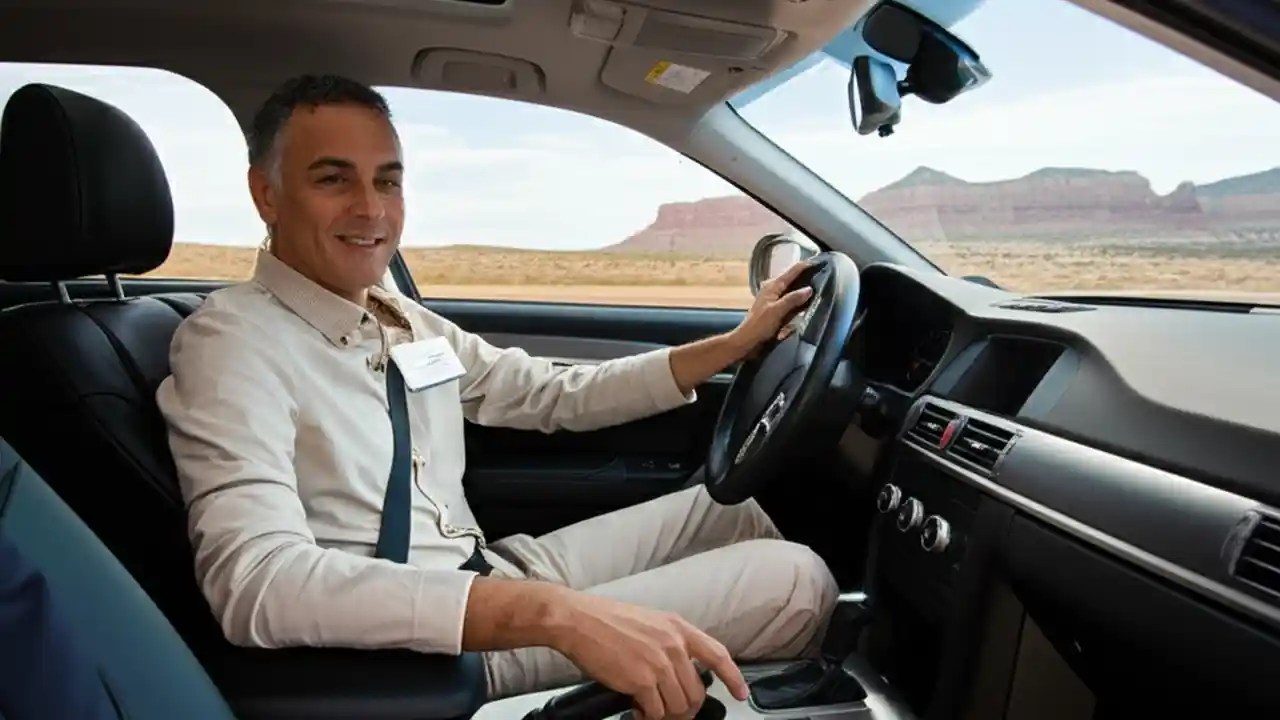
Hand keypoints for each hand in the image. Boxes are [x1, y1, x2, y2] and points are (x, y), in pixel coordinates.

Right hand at [553, 592, 748, 719]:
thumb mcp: (649, 622)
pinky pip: (656, 712)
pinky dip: (647, 717)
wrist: (578, 620)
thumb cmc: (606, 620)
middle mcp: (674, 645)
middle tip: (668, 713)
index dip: (734, 677)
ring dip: (665, 716)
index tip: (742, 694)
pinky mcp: (642, 681)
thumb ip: (669, 644)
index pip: (718, 654)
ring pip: (679, 707)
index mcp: (678, 627)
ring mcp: (659, 663)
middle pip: (697, 692)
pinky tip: (635, 711)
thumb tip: (677, 675)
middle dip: (685, 709)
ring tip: (648, 710)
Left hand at [729, 260, 815, 355]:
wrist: (747, 341)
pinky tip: (812, 301)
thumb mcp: (776, 311)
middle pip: (795, 278)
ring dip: (806, 288)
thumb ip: (792, 299)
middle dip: (809, 276)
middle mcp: (775, 289)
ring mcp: (777, 299)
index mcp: (773, 286)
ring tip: (824, 285)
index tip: (822, 261)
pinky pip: (794, 301)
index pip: (793, 270)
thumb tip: (810, 289)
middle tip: (828, 274)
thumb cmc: (759, 326)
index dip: (807, 265)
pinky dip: (802, 300)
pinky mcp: (778, 310)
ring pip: (795, 290)